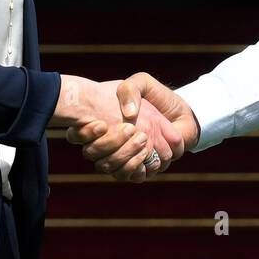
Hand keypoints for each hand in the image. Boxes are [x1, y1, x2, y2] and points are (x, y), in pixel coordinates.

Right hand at [67, 72, 199, 181]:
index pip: (76, 134)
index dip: (81, 134)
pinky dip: (136, 166)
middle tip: (130, 129)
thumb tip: (128, 113)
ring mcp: (120, 158)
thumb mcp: (142, 83)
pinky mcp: (137, 169)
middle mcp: (105, 144)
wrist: (182, 114)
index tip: (100, 123)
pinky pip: (128, 176)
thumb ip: (130, 90)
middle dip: (110, 143)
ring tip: (142, 139)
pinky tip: (146, 152)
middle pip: (91, 154)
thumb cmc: (157, 97)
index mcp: (100, 123)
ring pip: (108, 167)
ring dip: (124, 155)